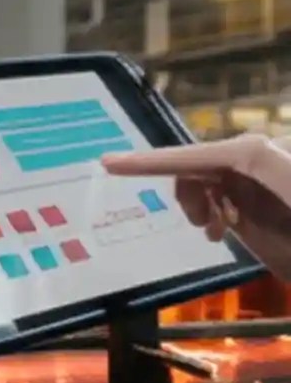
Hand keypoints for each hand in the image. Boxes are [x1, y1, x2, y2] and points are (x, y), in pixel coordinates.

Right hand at [103, 134, 290, 279]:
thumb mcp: (288, 214)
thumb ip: (264, 171)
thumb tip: (244, 151)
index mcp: (271, 162)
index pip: (211, 155)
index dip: (159, 158)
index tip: (109, 163)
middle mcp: (267, 163)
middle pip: (205, 161)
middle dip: (187, 187)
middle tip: (203, 226)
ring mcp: (264, 181)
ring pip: (206, 175)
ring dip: (197, 199)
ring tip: (211, 230)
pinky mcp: (258, 204)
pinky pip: (219, 190)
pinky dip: (207, 206)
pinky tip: (219, 228)